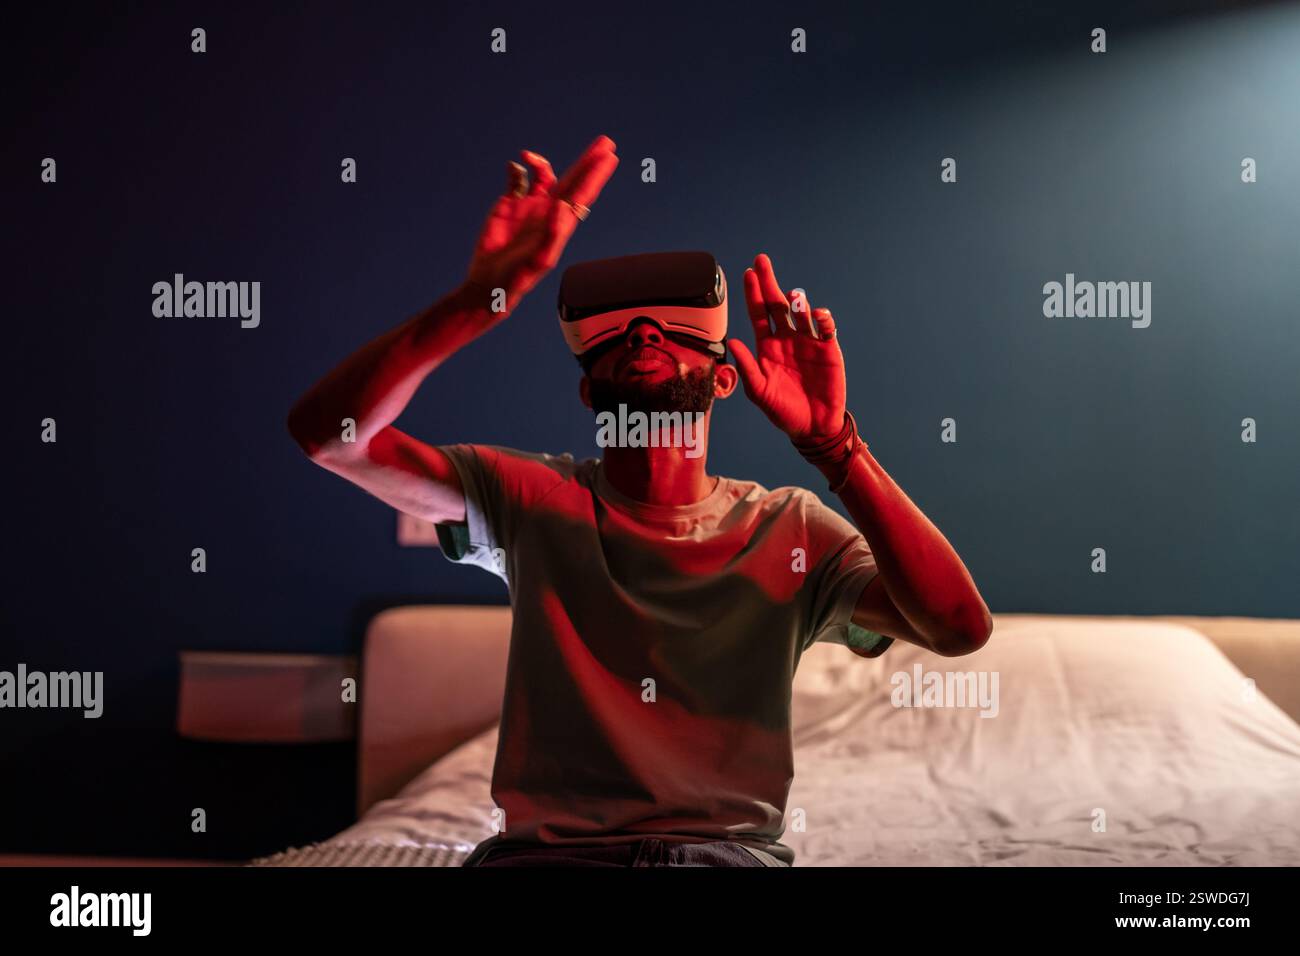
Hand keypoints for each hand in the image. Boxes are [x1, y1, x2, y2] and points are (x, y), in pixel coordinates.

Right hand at [466, 134, 618, 306]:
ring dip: (542, 163)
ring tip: (531, 156)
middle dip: (589, 161)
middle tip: (606, 142)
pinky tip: (516, 165)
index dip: (596, 175)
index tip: (608, 157)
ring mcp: (530, 207)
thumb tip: (563, 205)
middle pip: (574, 180)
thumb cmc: (518, 278)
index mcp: (560, 224)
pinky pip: (517, 181)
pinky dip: (517, 170)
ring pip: (545, 177)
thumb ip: (553, 232)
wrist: (490, 283)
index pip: (583, 194)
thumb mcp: (540, 260)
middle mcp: (548, 212)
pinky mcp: (510, 205)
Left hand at [727, 253, 846, 443]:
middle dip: (769, 282)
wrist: (813, 426)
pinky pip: (825, 327)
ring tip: (793, 297)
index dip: (753, 294)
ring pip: (801, 312)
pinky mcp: (828, 348)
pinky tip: (816, 315)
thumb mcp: (760, 392)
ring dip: (797, 301)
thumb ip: (747, 367)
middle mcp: (786, 339)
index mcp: (767, 347)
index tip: (748, 273)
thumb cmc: (783, 411)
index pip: (758, 314)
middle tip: (762, 261)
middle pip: (777, 305)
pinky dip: (822, 318)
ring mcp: (808, 341)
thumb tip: (734, 342)